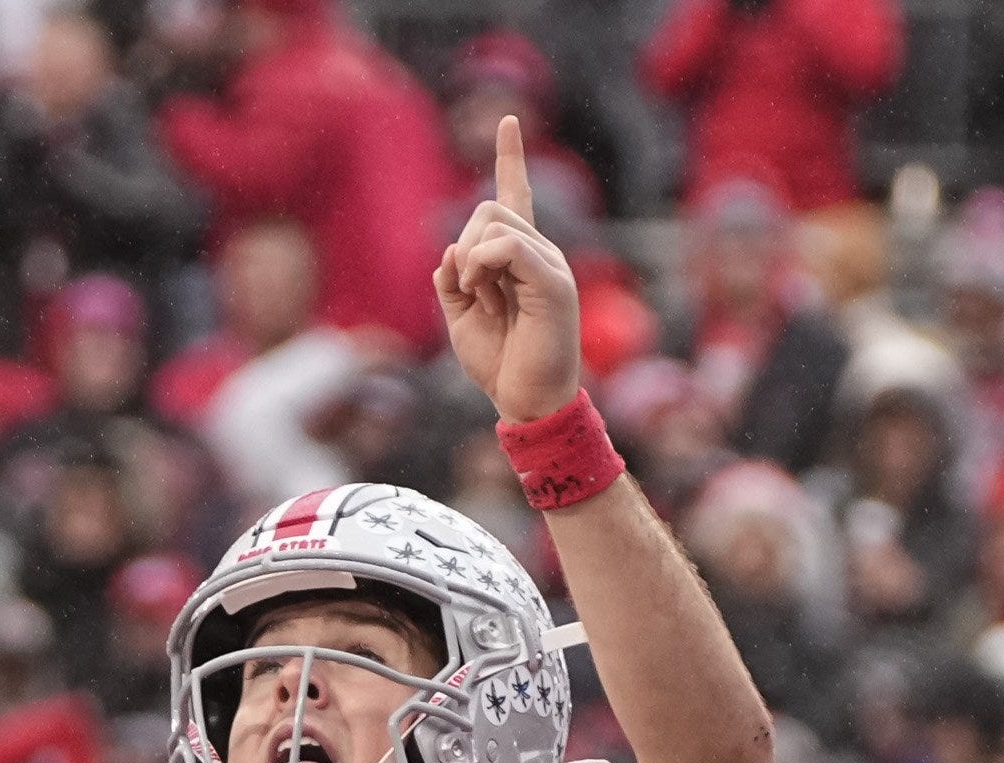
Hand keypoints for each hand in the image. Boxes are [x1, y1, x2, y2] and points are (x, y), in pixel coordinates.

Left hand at [434, 116, 583, 424]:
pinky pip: (508, 245)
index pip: (516, 195)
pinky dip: (482, 263)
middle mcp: (540, 253)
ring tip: (481, 299)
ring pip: (494, 221)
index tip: (507, 120)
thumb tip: (451, 250)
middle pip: (489, 207)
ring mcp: (550, 264)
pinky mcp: (553, 282)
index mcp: (519, 258)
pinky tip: (481, 290)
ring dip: (470, 260)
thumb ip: (453, 279)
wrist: (527, 402)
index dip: (510, 157)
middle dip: (464, 244)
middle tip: (469, 290)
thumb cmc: (499, 364)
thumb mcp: (460, 318)